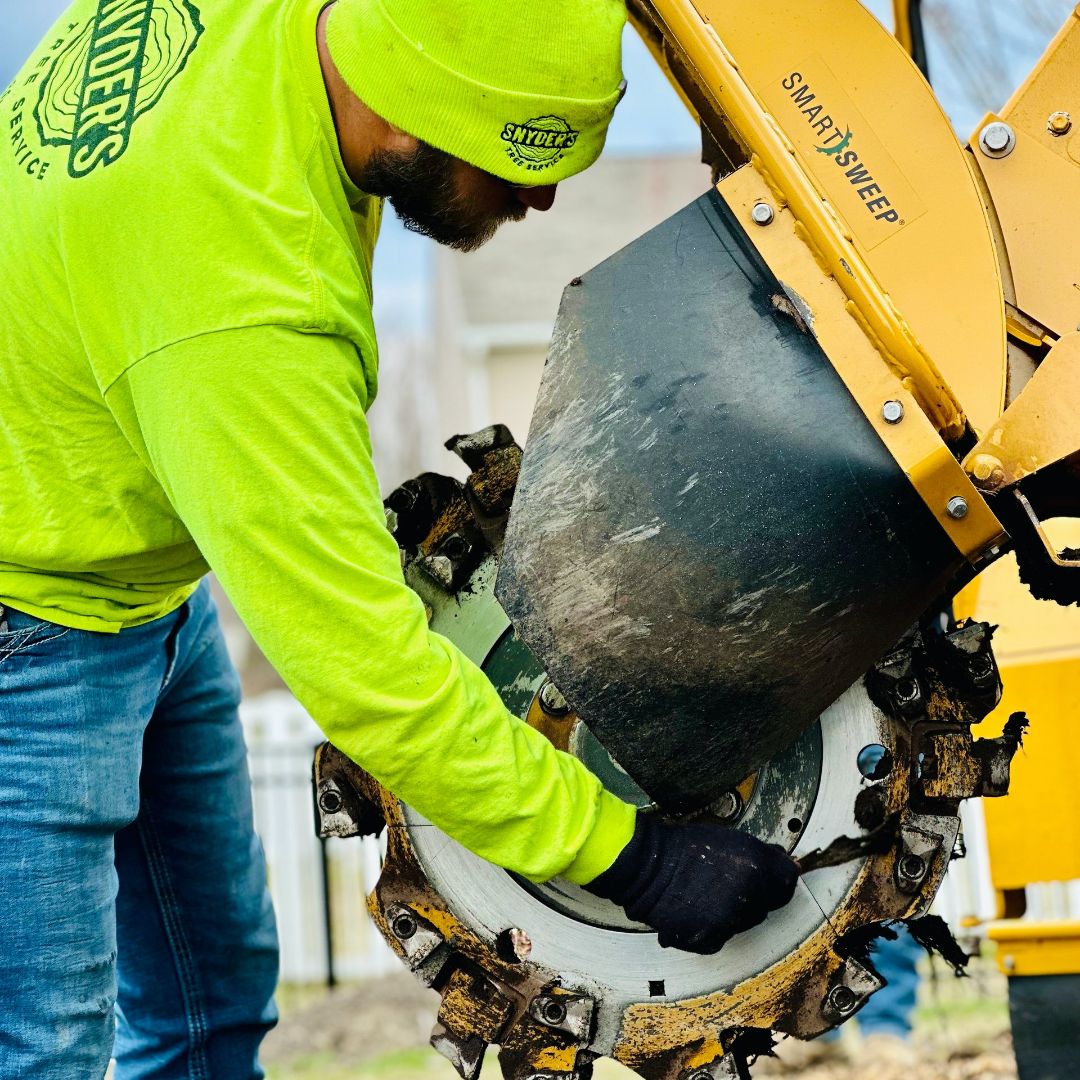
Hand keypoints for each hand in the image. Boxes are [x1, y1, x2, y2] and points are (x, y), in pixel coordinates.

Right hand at [583, 815, 797, 953]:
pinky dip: (714, 927)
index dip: (778, 878)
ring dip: (734, 912)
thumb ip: (763, 855)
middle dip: (755, 894)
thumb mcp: (730, 839)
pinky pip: (723, 937)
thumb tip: (786, 864)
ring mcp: (728, 921)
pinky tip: (698, 909)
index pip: (788, 881)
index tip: (771, 878)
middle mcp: (746, 896)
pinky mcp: (709, 939)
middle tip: (728, 881)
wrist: (646, 866)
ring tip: (708, 893)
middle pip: (767, 904)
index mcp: (755, 866)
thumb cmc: (683, 848)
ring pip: (745, 922)